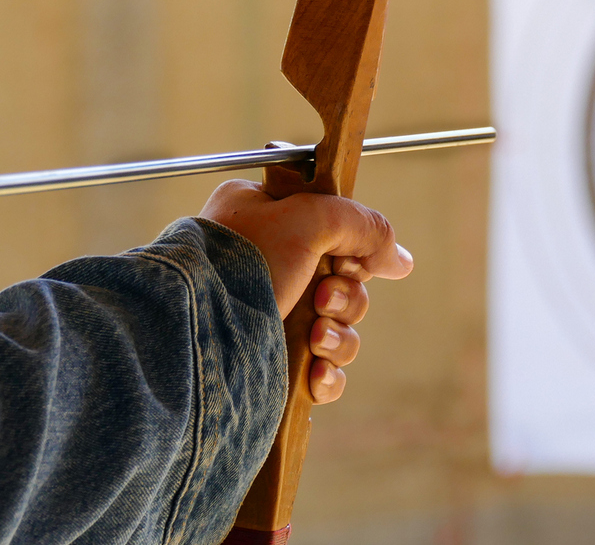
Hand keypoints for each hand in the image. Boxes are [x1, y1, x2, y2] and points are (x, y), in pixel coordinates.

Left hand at [199, 179, 411, 403]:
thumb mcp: (309, 219)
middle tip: (323, 298)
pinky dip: (327, 375)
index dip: (352, 249)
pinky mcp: (272, 364)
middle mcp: (269, 268)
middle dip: (345, 296)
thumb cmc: (241, 263)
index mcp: (266, 222)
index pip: (333, 230)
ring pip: (339, 329)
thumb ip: (363, 226)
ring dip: (339, 336)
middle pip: (345, 283)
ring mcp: (270, 318)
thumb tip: (401, 260)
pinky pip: (324, 373)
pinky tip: (314, 374)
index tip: (347, 260)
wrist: (194, 334)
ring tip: (316, 336)